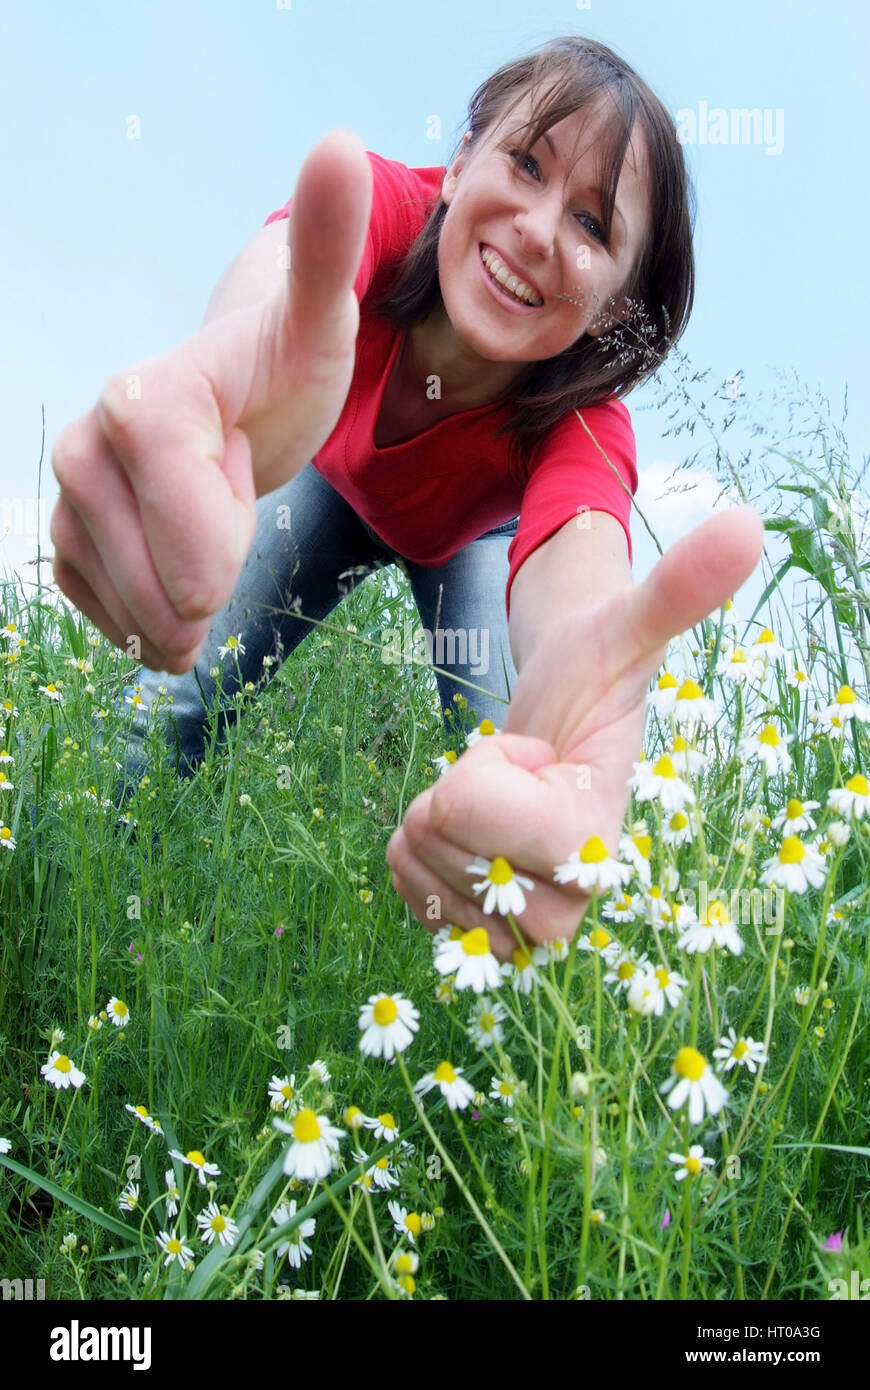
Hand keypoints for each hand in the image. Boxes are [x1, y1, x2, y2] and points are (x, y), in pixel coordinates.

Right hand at [50, 129, 372, 672]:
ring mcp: (75, 489)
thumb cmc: (290, 362)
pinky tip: (174, 596)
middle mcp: (91, 439)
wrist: (243, 394)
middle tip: (239, 539)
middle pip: (146, 570)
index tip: (238, 549)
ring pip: (121, 598)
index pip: (169, 500)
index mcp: (149, 397)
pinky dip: (140, 621)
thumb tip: (337, 143)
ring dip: (174, 616)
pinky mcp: (71, 532)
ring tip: (213, 570)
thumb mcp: (323, 319)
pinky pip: (97, 604)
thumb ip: (325, 247)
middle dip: (203, 586)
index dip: (206, 543)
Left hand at [386, 506, 765, 959]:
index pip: (475, 806)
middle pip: (444, 843)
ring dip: (439, 818)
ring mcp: (517, 930)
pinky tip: (470, 831)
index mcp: (596, 844)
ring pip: (419, 865)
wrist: (558, 724)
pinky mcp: (474, 933)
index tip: (541, 753)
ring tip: (496, 801)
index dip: (491, 762)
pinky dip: (418, 848)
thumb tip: (748, 526)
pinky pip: (403, 883)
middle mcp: (566, 907)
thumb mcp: (624, 627)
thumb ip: (678, 591)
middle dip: (459, 792)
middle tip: (514, 778)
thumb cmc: (594, 673)